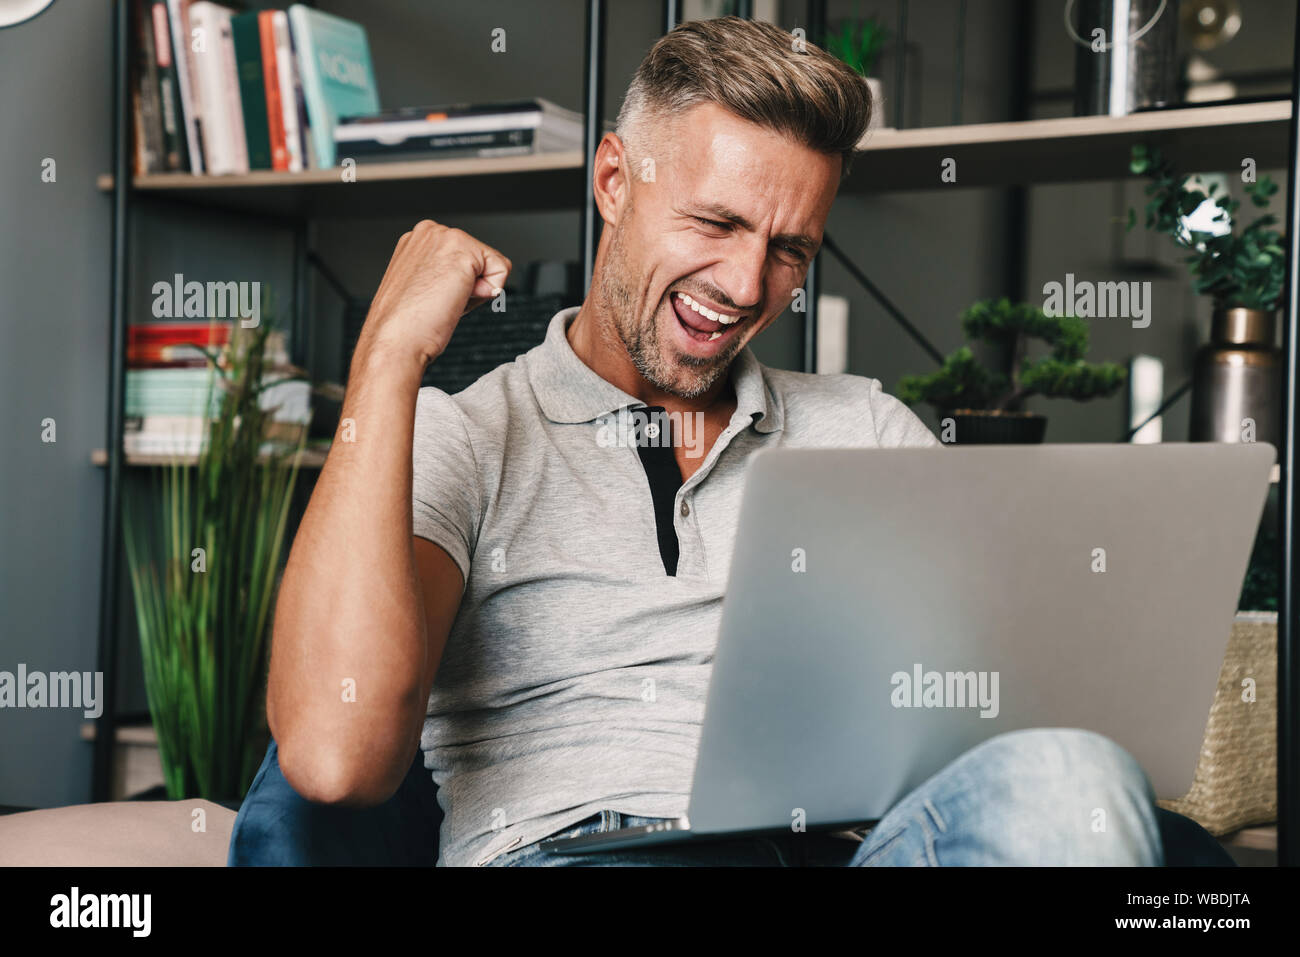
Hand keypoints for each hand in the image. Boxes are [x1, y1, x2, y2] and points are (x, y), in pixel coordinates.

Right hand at [354, 219, 511, 370]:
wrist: (396, 340)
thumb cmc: (405, 325)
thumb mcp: (423, 289)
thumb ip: (442, 276)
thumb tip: (468, 281)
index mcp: (417, 241)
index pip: (465, 260)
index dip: (459, 288)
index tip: (434, 300)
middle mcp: (430, 232)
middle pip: (480, 260)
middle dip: (469, 288)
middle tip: (440, 303)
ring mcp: (444, 236)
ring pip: (492, 264)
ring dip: (476, 292)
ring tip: (445, 301)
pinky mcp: (462, 248)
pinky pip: (502, 269)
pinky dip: (487, 292)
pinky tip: (457, 298)